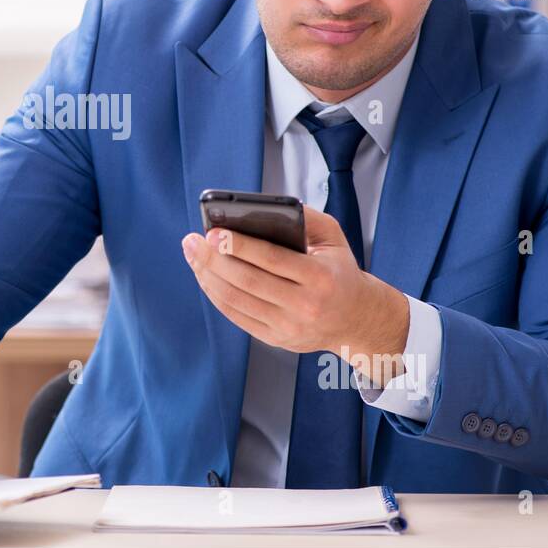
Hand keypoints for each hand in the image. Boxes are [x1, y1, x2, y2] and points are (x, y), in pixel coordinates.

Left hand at [181, 206, 409, 387]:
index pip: (272, 259)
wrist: (356, 319)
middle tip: (191, 241)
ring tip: (192, 255)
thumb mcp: (334, 239)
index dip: (239, 245)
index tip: (213, 232)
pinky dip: (216, 295)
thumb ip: (307, 218)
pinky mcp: (275, 339)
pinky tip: (205, 276)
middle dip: (213, 259)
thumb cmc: (339, 270)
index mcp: (320, 277)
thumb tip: (266, 208)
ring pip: (237, 301)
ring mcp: (288, 327)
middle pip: (248, 281)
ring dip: (208, 277)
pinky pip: (237, 316)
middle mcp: (304, 305)